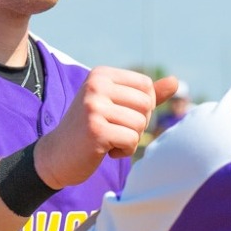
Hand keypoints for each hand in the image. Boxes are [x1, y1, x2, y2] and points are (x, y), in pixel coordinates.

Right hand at [34, 70, 179, 187]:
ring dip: (130, 139)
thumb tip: (175, 81)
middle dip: (137, 124)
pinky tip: (104, 150)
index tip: (120, 116)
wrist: (55, 156)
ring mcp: (94, 106)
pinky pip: (131, 140)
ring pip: (140, 123)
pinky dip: (124, 150)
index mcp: (101, 74)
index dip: (142, 106)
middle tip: (114, 130)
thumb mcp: (115, 106)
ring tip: (108, 140)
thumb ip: (145, 95)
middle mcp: (96, 85)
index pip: (146, 85)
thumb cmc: (90, 129)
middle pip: (146, 104)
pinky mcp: (95, 129)